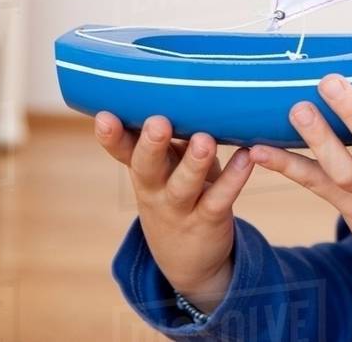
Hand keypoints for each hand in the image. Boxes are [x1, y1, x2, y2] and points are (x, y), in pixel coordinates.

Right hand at [95, 112, 255, 312]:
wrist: (189, 260)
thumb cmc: (180, 194)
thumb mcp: (168, 169)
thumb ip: (172, 139)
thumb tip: (183, 90)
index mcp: (143, 171)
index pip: (122, 152)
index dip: (111, 137)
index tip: (104, 117)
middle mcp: (155, 190)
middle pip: (147, 168)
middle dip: (151, 145)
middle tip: (157, 122)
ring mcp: (181, 208)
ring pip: (183, 185)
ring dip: (194, 162)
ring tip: (204, 140)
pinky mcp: (208, 220)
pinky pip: (219, 199)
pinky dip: (233, 178)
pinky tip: (247, 158)